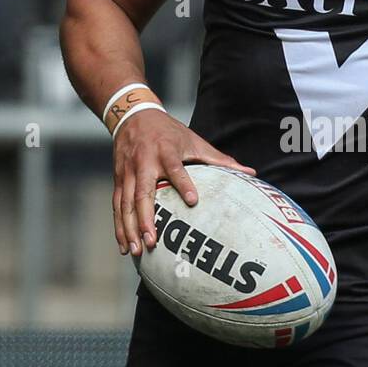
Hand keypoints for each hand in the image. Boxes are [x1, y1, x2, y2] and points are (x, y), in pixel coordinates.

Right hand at [113, 112, 254, 256]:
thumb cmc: (168, 131)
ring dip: (129, 228)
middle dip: (146, 218)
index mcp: (165, 151)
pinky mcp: (118, 180)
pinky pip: (117, 206)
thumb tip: (251, 173)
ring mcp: (127, 172)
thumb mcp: (194, 141)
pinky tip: (124, 246)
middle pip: (143, 192)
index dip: (183, 183)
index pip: (175, 168)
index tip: (193, 201)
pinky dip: (119, 227)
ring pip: (125, 203)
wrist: (133, 115)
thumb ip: (220, 159)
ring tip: (136, 250)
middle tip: (153, 241)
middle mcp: (144, 162)